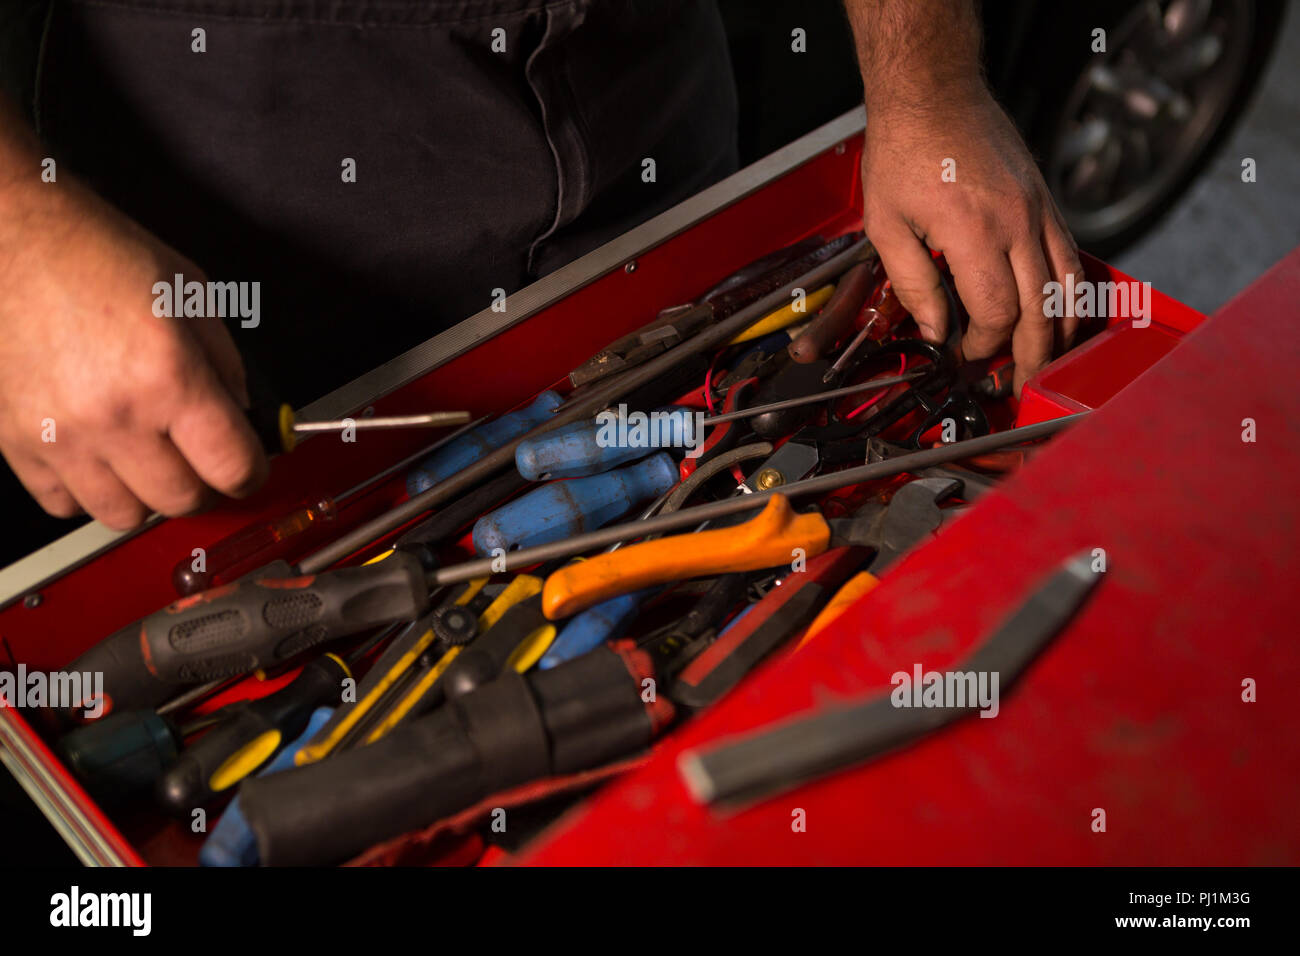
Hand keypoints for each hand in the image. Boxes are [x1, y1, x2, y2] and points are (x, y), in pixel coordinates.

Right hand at [0, 176, 267, 528]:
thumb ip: (228, 367)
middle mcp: (116, 414)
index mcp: (168, 376)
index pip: (232, 468)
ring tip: (147, 456)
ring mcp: (62, 435)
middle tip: (200, 459)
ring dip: (146, 494)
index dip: (251, 474)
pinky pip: (64, 504)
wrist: (16, 240)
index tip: (248, 468)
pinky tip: (99, 454)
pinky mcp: (18, 442)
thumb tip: (244, 420)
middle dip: (203, 485)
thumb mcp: (195, 299)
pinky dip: (88, 490)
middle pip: (182, 501)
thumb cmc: (100, 258)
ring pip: (124, 515)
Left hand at [860, 81, 1084, 394]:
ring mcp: (1038, 209)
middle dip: (1032, 358)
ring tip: (1048, 364)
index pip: (997, 313)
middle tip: (1020, 389)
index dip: (983, 348)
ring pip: (1069, 285)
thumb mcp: (885, 225)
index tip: (963, 359)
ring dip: (1062, 333)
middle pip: (1042, 310)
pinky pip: (1070, 255)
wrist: (933, 93)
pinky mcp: (1045, 199)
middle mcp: (1017, 222)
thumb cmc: (904, 149)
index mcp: (975, 232)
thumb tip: (935, 331)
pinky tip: (1059, 315)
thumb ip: (912, 285)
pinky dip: (1069, 293)